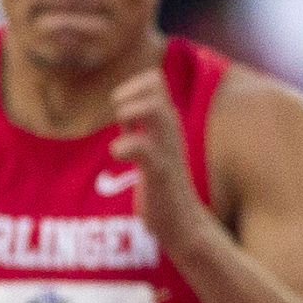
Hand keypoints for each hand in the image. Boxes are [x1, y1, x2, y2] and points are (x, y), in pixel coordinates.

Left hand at [109, 69, 212, 247]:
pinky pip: (142, 148)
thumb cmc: (164, 186)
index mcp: (168, 122)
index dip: (132, 87)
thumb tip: (124, 105)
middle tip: (122, 124)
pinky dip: (123, 147)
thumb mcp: (153, 145)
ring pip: (152, 109)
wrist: (182, 224)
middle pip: (154, 83)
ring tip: (123, 136)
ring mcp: (168, 148)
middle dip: (127, 96)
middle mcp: (171, 129)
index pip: (154, 78)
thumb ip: (142, 124)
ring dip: (127, 115)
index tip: (125, 114)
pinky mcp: (160, 172)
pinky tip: (120, 157)